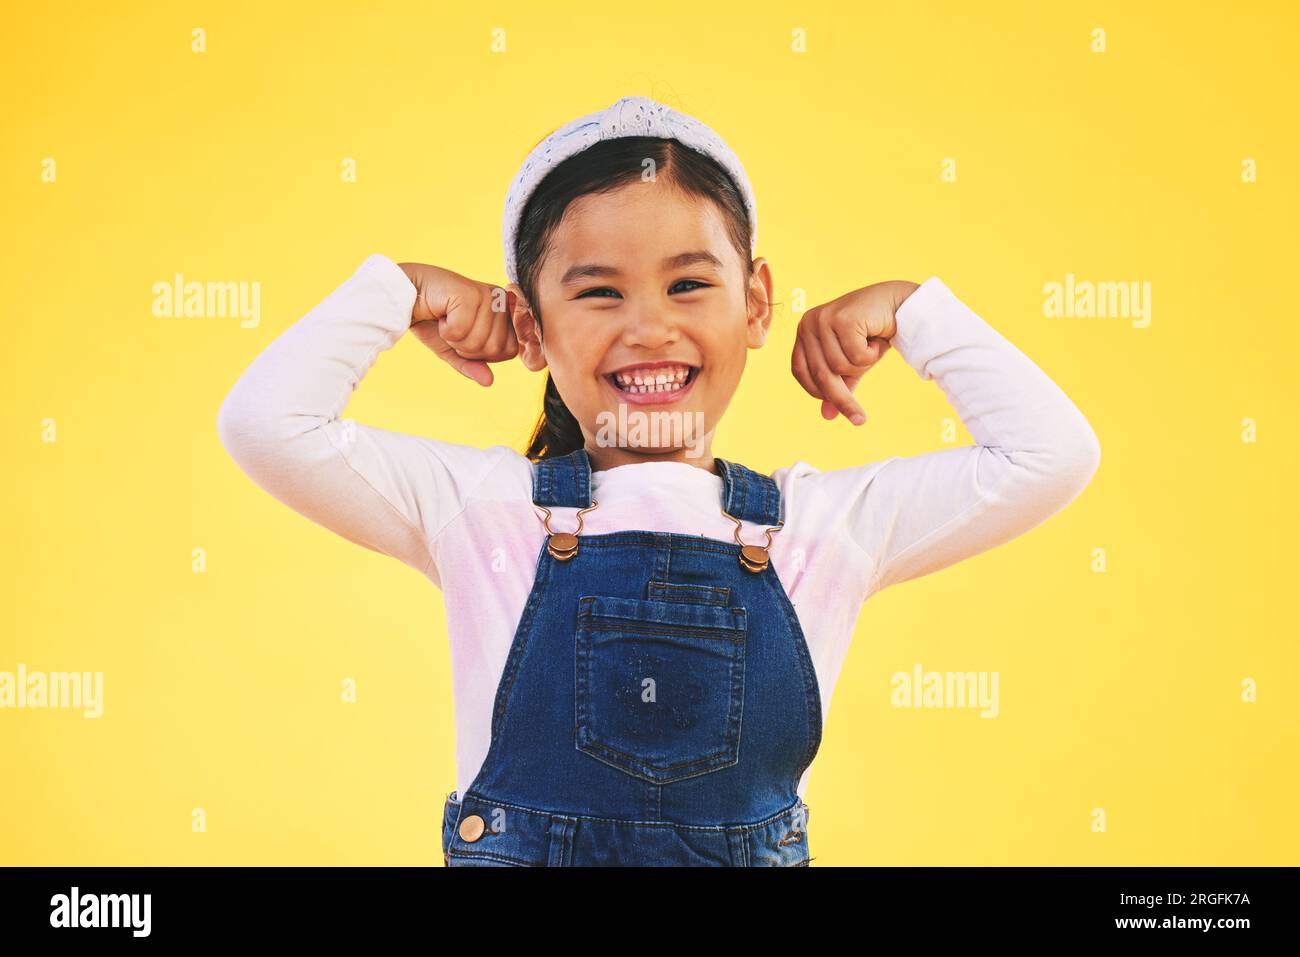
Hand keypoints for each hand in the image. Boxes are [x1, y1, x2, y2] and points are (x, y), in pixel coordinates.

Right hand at [397, 262, 518, 385]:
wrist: (407, 294)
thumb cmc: (432, 319)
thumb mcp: (454, 349)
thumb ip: (473, 365)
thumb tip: (489, 382)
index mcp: (505, 313)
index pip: (510, 351)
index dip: (483, 354)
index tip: (465, 335)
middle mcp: (501, 300)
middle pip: (495, 349)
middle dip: (467, 347)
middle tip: (453, 326)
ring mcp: (487, 295)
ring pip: (478, 341)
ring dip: (454, 338)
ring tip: (447, 319)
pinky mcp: (469, 293)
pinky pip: (461, 331)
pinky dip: (446, 330)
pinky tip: (441, 313)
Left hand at [792, 280, 917, 423]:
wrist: (900, 305)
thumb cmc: (872, 334)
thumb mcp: (852, 364)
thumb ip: (839, 386)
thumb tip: (827, 416)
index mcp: (804, 332)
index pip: (800, 372)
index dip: (818, 393)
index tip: (836, 412)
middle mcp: (808, 323)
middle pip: (820, 374)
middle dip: (841, 398)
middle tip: (860, 419)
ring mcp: (823, 319)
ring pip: (840, 366)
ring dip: (863, 365)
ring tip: (872, 348)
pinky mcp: (843, 318)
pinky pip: (855, 355)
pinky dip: (871, 354)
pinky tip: (877, 339)